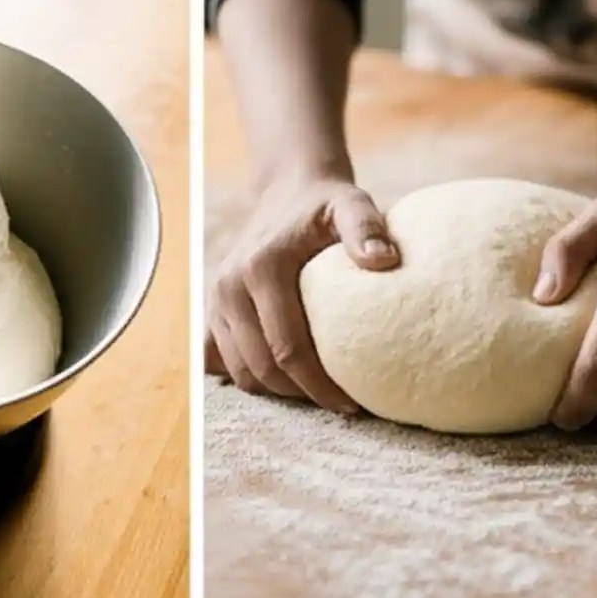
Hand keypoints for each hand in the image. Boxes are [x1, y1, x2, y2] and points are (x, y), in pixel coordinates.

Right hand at [206, 175, 399, 412]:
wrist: (287, 191)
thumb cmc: (324, 206)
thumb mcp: (350, 204)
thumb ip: (366, 228)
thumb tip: (385, 262)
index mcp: (259, 268)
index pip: (287, 348)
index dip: (319, 384)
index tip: (352, 403)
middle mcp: (228, 287)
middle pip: (262, 368)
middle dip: (302, 395)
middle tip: (342, 406)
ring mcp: (214, 301)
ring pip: (241, 372)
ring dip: (278, 392)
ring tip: (318, 395)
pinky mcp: (211, 310)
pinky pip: (221, 362)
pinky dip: (251, 378)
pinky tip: (285, 381)